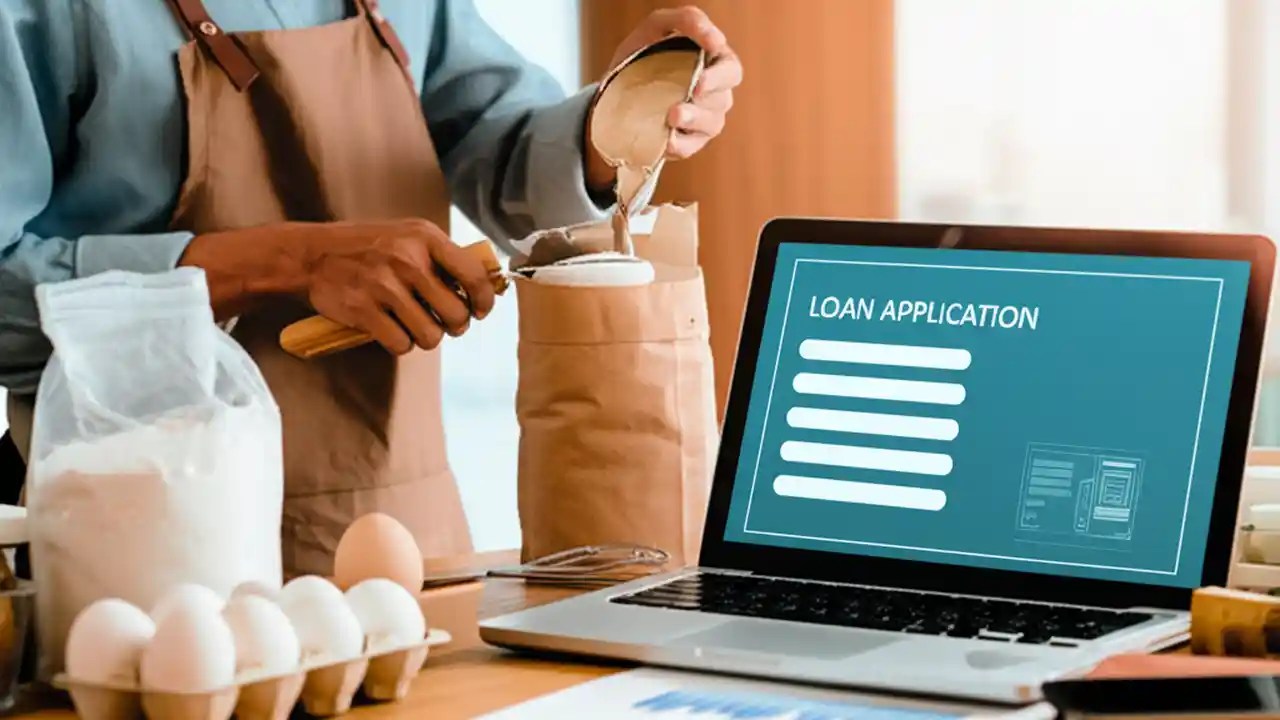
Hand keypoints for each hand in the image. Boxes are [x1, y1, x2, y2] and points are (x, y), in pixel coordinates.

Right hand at [181, 220, 495, 354]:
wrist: (311, 255)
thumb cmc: (366, 247)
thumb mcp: (406, 236)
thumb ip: (439, 257)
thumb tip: (478, 288)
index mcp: (425, 238)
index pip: (473, 275)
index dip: (483, 301)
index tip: (479, 311)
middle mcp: (408, 260)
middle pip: (456, 314)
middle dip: (454, 326)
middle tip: (444, 324)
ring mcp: (385, 286)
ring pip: (431, 336)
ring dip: (427, 338)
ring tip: (415, 326)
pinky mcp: (365, 311)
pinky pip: (401, 344)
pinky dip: (400, 344)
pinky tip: (391, 330)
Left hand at [585, 6, 742, 188]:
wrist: (613, 91)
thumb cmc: (642, 53)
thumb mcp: (658, 26)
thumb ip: (688, 20)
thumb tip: (716, 41)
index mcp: (713, 66)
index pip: (731, 70)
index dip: (721, 72)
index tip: (704, 69)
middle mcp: (714, 95)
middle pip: (723, 98)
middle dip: (710, 92)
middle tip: (694, 89)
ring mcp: (702, 122)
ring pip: (710, 124)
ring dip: (692, 118)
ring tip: (672, 115)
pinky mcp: (687, 144)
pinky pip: (689, 147)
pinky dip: (678, 144)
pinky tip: (665, 138)